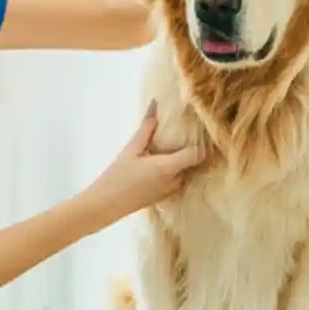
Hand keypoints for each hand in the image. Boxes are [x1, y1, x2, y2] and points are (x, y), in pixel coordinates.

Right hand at [88, 101, 205, 217]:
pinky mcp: (167, 197)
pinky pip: (179, 180)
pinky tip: (165, 163)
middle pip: (194, 162)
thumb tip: (155, 104)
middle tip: (186, 134)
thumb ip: (147, 128)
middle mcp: (176, 181)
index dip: (202, 142)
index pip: (198, 154)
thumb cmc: (117, 176)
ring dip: (184, 161)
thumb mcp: (131, 149)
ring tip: (174, 147)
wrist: (106, 205)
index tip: (199, 130)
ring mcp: (172, 191)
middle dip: (191, 149)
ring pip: (187, 172)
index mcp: (168, 167)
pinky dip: (177, 171)